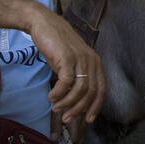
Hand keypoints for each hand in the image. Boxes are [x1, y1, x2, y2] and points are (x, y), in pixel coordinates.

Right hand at [27, 9, 105, 127]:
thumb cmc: (55, 45)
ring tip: (56, 108)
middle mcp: (91, 61)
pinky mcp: (67, 57)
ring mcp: (80, 58)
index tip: (87, 120)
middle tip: (67, 118)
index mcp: (95, 62)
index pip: (101, 90)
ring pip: (80, 89)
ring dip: (67, 103)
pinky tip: (51, 97)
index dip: (95, 107)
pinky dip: (59, 93)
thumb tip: (72, 102)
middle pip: (90, 92)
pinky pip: (66, 82)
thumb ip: (75, 78)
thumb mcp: (70, 63)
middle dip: (78, 109)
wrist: (43, 23)